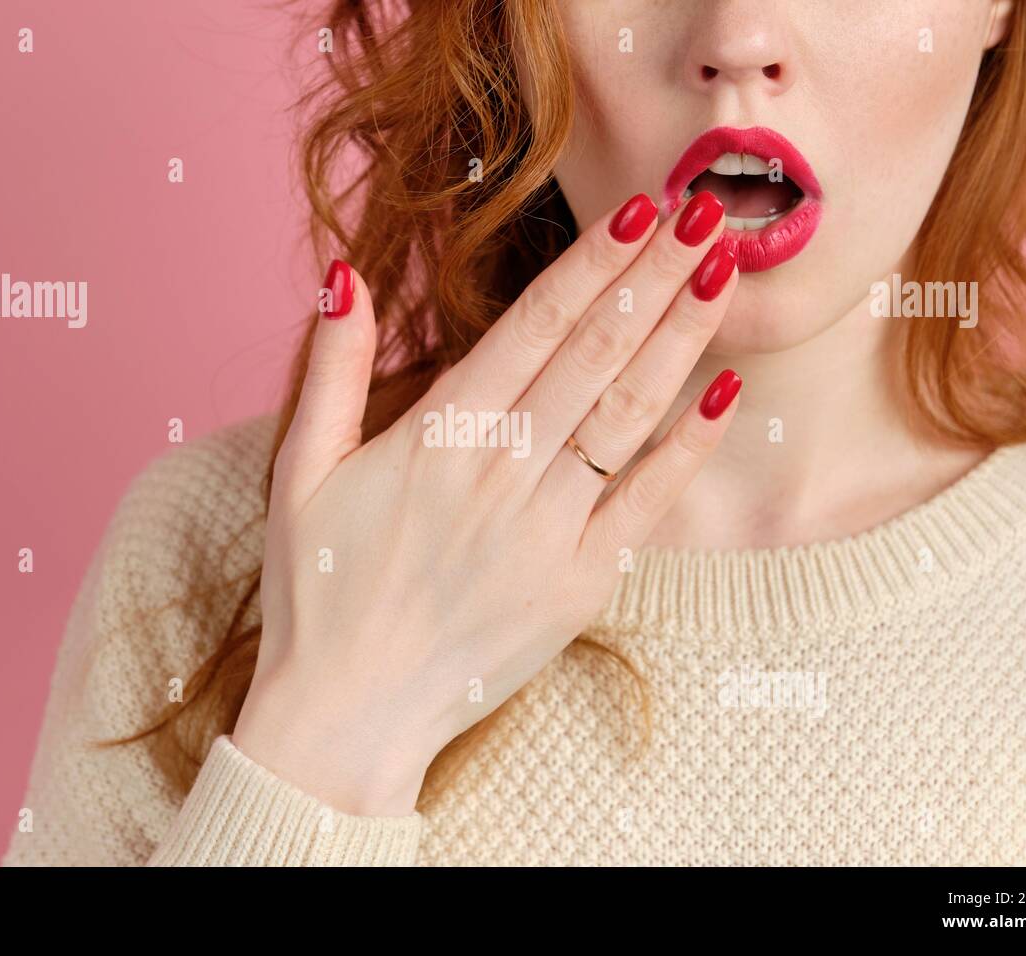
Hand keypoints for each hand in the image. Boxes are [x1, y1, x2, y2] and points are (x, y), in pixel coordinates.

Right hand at [232, 190, 740, 815]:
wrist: (349, 716)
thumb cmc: (319, 593)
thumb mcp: (300, 472)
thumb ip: (331, 370)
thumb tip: (345, 274)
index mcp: (437, 434)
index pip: (535, 322)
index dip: (595, 260)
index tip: (643, 209)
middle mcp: (502, 469)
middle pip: (596, 350)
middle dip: (657, 274)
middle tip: (709, 212)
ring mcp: (549, 527)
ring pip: (630, 411)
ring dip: (682, 337)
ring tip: (725, 276)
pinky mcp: (581, 580)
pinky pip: (647, 499)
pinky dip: (688, 444)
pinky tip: (725, 390)